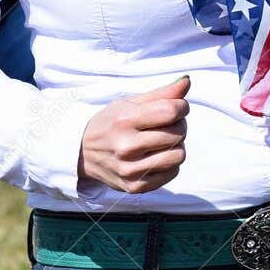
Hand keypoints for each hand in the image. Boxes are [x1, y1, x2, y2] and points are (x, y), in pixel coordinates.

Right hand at [78, 77, 189, 193]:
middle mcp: (127, 147)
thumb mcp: (130, 103)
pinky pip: (171, 173)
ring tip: (164, 143)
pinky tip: (157, 157)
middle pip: (178, 133)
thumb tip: (187, 82)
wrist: (82, 153)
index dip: (181, 107)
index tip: (176, 108)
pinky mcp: (134, 187)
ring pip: (178, 156)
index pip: (172, 111)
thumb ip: (160, 94)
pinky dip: (170, 164)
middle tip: (166, 126)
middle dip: (179, 126)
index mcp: (125, 121)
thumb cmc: (110, 124)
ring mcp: (130, 170)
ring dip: (176, 146)